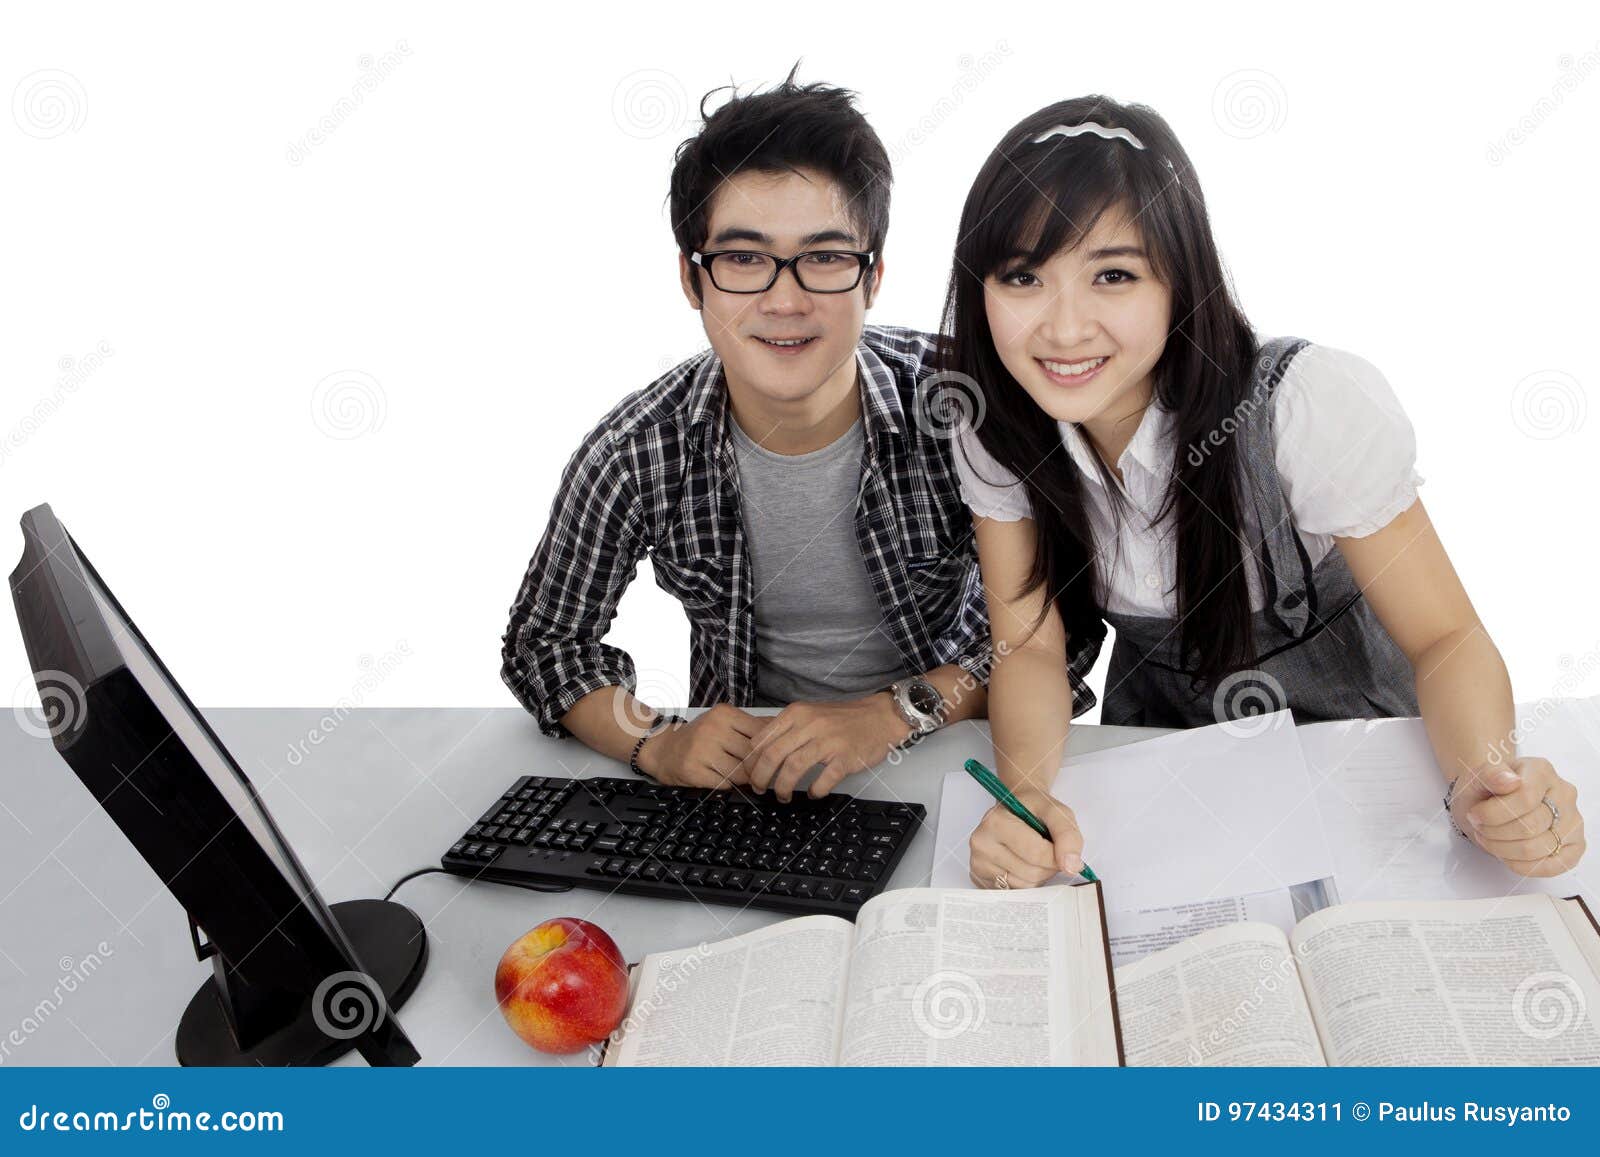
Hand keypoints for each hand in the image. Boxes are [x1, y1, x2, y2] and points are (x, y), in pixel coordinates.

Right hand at [636, 704, 762, 788]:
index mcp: (724, 714)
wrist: (662, 749)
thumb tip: (784, 733)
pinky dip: (728, 785)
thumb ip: (752, 727)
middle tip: (760, 773)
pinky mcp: (693, 771)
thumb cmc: (699, 737)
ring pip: (741, 772)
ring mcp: (701, 750)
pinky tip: (721, 778)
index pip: (761, 733)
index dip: (770, 749)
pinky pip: (724, 784)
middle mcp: (713, 729)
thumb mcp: (724, 723)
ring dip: (744, 779)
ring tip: (741, 776)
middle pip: (752, 755)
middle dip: (759, 768)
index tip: (773, 757)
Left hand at [747, 694, 910, 801]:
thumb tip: (756, 750)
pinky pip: (823, 780)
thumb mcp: (809, 713)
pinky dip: (814, 790)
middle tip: (759, 788)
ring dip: (782, 787)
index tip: (750, 773)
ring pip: (793, 768)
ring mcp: (828, 741)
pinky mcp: (845, 758)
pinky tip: (812, 793)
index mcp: (797, 713)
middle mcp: (810, 724)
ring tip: (782, 796)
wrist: (880, 717)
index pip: (762, 739)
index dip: (751, 761)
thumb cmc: (843, 719)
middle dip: (760, 777)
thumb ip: (786, 728)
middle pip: (773, 755)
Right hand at [968, 786, 1083, 888]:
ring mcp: (978, 863)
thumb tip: (1072, 866)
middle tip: (1047, 848)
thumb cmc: (1034, 809)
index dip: (1057, 854)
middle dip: (1049, 865)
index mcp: (996, 822)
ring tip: (1034, 854)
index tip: (1059, 845)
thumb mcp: (1057, 811)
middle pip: (1031, 872)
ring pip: (1025, 886)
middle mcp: (981, 844)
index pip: (1037, 853)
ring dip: (1039, 875)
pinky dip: (1026, 882)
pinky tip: (1023, 864)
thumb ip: (1068, 835)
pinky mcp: (981, 879)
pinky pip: (1016, 892)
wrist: (1014, 808)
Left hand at [1452, 756, 1585, 876]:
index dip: (1493, 813)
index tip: (1475, 814)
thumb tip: (1510, 780)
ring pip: (1537, 849)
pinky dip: (1521, 865)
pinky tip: (1505, 854)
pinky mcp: (1574, 847)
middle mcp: (1564, 794)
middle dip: (1494, 832)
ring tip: (1489, 839)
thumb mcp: (1475, 777)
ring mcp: (1572, 821)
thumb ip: (1488, 774)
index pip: (1525, 798)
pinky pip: (1551, 866)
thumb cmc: (1484, 790)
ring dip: (1503, 849)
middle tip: (1480, 827)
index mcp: (1541, 771)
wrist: (1487, 802)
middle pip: (1529, 827)